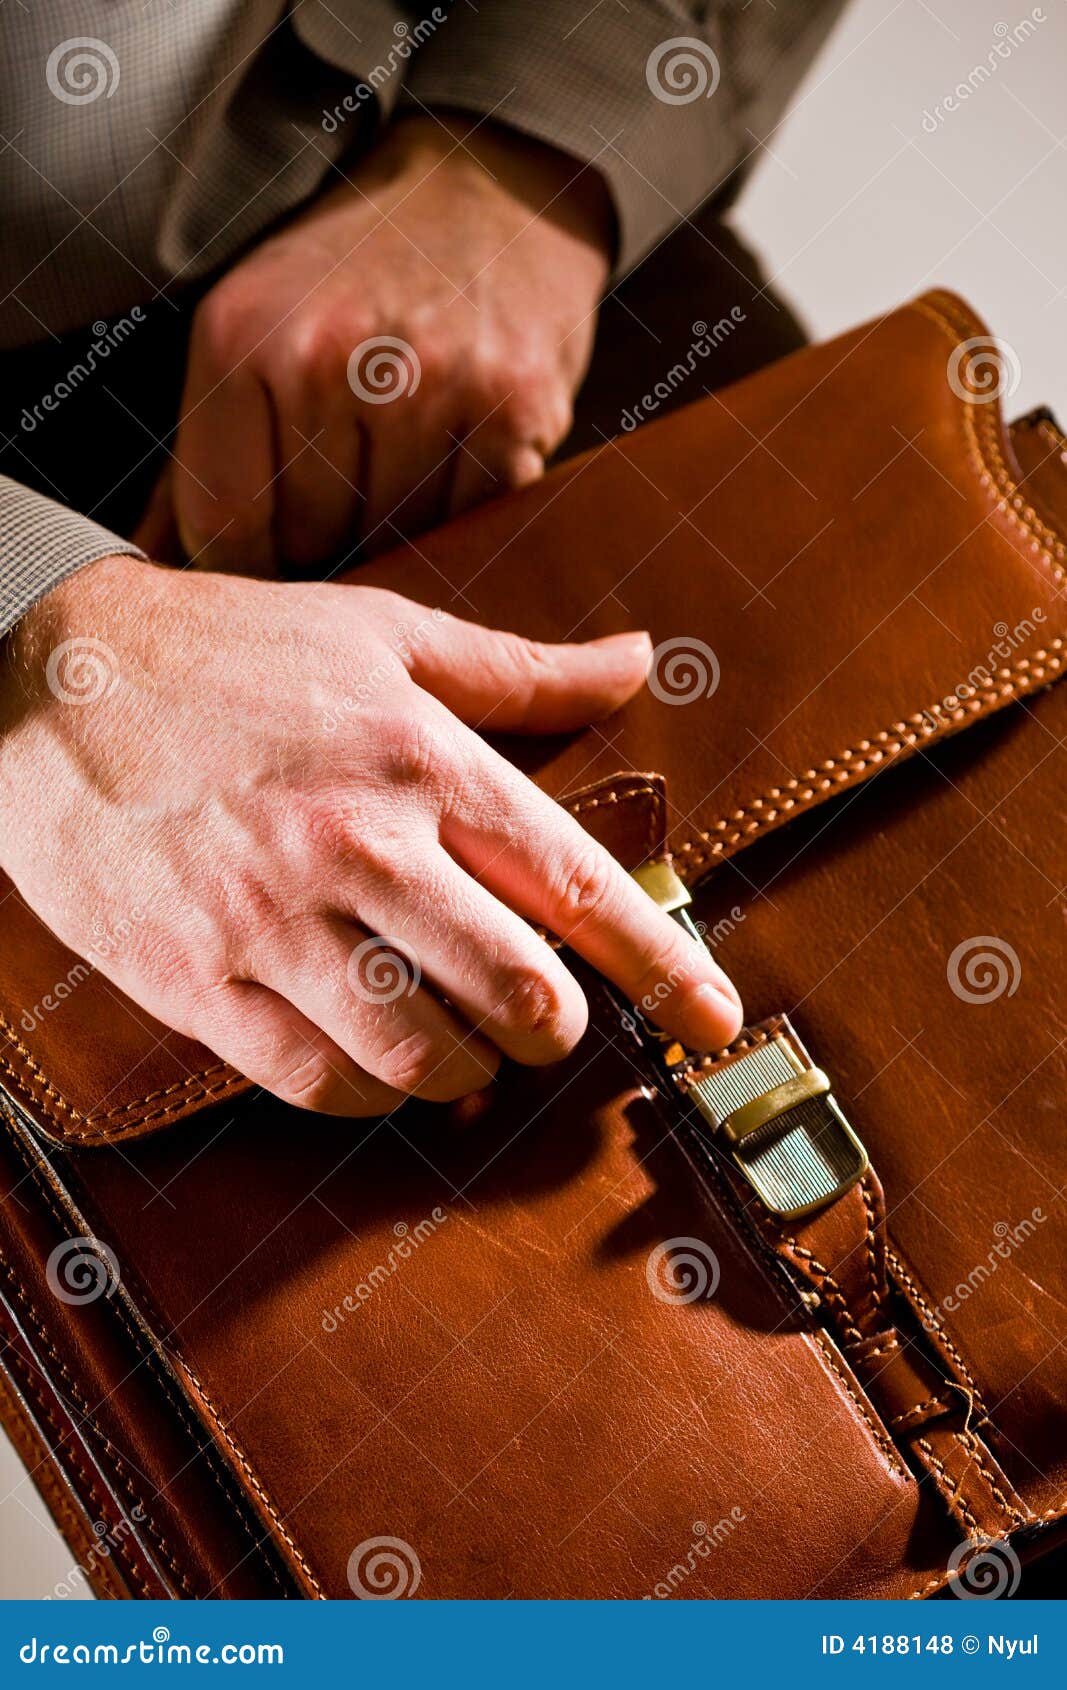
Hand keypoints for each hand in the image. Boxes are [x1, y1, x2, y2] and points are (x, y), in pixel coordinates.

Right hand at [0, 558, 740, 1115]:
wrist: (45, 681)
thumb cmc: (231, 654)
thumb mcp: (383, 635)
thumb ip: (520, 671)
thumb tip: (636, 662)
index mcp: (423, 760)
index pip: (577, 887)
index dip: (665, 969)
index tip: (716, 1024)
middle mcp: (361, 845)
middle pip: (519, 995)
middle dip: (555, 1027)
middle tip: (544, 1016)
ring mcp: (273, 923)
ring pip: (424, 1057)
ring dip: (465, 1069)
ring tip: (460, 1042)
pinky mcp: (197, 981)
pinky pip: (318, 1083)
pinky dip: (369, 1093)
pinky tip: (373, 1061)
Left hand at [170, 115, 614, 573]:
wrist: (487, 187)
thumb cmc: (352, 272)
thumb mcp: (252, 325)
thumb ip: (202, 449)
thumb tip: (152, 556)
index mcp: (243, 335)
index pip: (225, 524)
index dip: (245, 560)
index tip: (267, 549)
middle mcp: (332, 356)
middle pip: (311, 540)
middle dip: (324, 534)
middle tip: (346, 477)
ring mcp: (431, 383)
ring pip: (394, 539)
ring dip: (396, 523)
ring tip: (401, 455)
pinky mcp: (514, 408)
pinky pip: (471, 520)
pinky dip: (463, 508)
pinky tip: (456, 450)